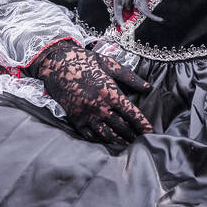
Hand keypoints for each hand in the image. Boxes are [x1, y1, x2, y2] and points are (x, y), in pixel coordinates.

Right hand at [28, 39, 153, 145]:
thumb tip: (148, 87)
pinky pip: (90, 135)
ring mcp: (86, 115)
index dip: (142, 124)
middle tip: (142, 141)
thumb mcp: (109, 64)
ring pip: (107, 134)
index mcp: (110, 92)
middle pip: (121, 127)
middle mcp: (99, 107)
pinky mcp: (76, 119)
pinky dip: (100, 141)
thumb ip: (130, 77)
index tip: (150, 132)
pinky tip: (107, 143)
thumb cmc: (84, 61)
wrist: (56, 63)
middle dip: (133, 135)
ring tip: (128, 145)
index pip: (131, 113)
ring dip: (119, 141)